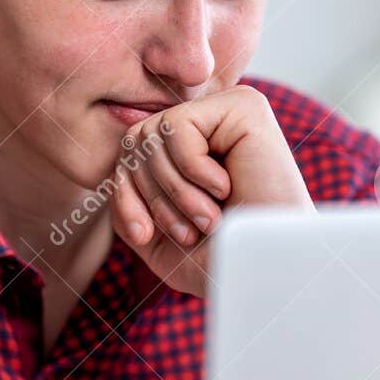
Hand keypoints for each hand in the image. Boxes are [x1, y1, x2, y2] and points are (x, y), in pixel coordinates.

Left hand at [108, 85, 313, 296]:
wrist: (265, 273)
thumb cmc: (221, 261)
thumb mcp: (157, 238)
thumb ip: (129, 200)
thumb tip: (114, 166)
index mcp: (195, 151)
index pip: (129, 152)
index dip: (125, 195)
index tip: (146, 235)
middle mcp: (212, 125)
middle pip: (135, 139)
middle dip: (149, 194)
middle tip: (189, 230)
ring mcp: (229, 111)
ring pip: (153, 132)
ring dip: (174, 190)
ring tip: (210, 217)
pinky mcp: (244, 106)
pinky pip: (177, 126)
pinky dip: (192, 170)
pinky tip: (227, 187)